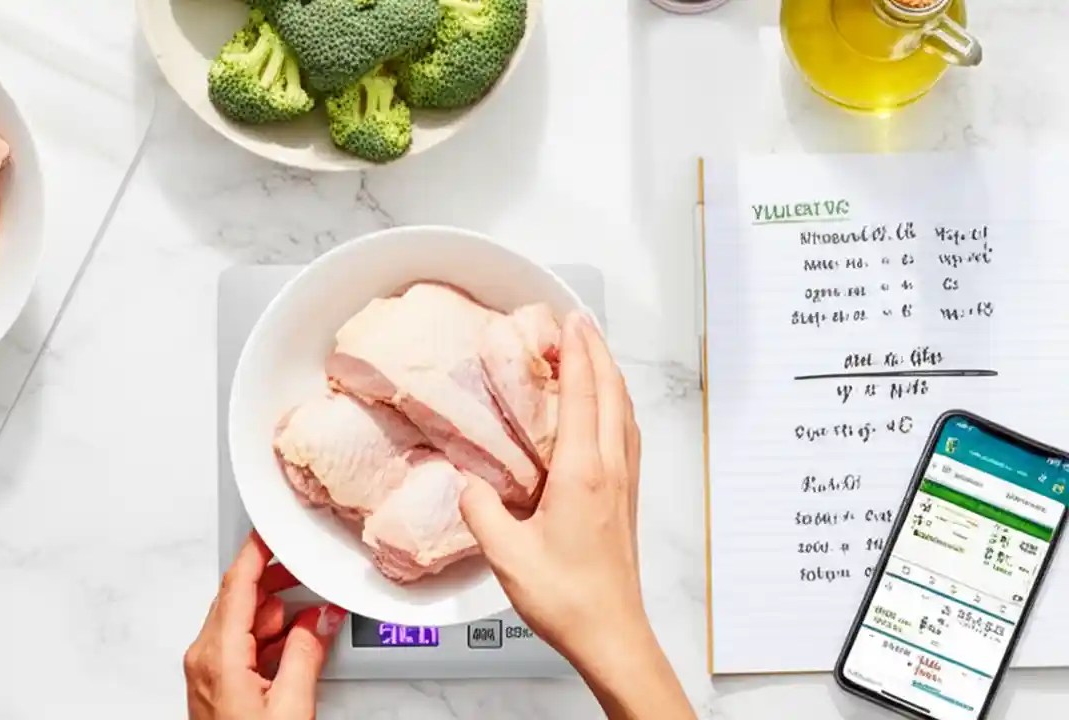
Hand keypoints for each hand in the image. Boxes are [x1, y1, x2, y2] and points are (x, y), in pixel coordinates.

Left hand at [184, 532, 346, 719]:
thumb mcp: (291, 707)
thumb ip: (308, 655)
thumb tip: (322, 618)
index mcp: (218, 656)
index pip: (237, 584)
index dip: (256, 551)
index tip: (272, 530)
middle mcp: (205, 659)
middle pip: (238, 597)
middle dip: (275, 583)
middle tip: (307, 575)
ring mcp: (206, 671)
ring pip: (240, 619)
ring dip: (275, 615)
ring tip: (310, 625)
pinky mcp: (213, 683)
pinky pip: (239, 643)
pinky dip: (267, 638)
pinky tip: (294, 647)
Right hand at [460, 312, 694, 719]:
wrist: (612, 633)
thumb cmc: (565, 596)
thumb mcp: (507, 554)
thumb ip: (481, 511)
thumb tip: (466, 482)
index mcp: (583, 473)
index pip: (585, 395)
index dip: (577, 352)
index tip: (569, 320)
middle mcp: (611, 469)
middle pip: (613, 393)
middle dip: (597, 351)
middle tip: (579, 323)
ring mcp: (625, 483)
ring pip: (625, 412)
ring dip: (610, 376)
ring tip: (591, 354)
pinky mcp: (627, 499)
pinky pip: (627, 434)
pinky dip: (616, 406)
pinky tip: (604, 411)